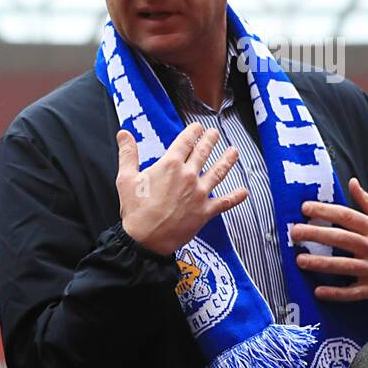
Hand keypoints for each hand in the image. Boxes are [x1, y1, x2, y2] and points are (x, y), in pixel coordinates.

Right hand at [116, 123, 248, 255]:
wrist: (144, 239)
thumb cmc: (135, 210)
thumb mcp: (126, 179)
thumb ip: (127, 154)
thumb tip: (124, 134)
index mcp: (170, 165)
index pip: (186, 141)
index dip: (193, 131)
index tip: (198, 127)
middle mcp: (188, 175)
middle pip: (204, 152)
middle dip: (211, 140)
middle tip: (215, 134)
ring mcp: (199, 193)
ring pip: (219, 172)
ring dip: (227, 160)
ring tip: (233, 152)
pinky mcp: (205, 211)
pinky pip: (225, 202)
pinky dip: (236, 197)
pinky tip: (244, 192)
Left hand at [291, 177, 367, 303]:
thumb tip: (352, 182)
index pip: (348, 216)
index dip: (325, 211)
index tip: (305, 208)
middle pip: (341, 238)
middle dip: (316, 234)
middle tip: (294, 232)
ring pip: (344, 266)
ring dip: (321, 263)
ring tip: (300, 260)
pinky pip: (353, 292)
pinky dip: (336, 293)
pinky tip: (319, 291)